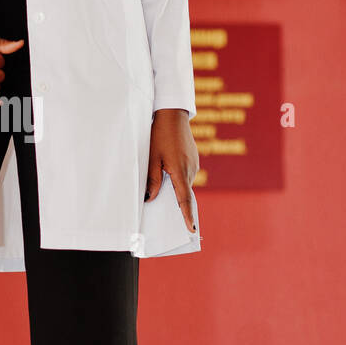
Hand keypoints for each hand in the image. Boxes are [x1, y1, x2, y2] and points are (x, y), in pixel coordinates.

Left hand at [145, 108, 198, 232]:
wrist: (173, 115)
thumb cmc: (160, 135)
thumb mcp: (151, 157)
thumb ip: (152, 179)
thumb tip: (151, 198)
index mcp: (180, 171)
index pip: (184, 199)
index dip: (187, 216)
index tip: (191, 230)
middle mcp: (191, 169)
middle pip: (184, 193)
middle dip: (177, 206)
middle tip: (167, 218)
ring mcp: (194, 164)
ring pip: (184, 184)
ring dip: (175, 190)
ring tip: (162, 196)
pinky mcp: (193, 159)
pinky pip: (185, 175)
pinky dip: (177, 180)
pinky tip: (166, 177)